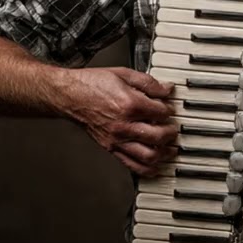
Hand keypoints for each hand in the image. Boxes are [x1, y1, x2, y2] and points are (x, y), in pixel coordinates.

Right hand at [57, 67, 177, 175]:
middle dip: (172, 133)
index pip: (162, 113)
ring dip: (165, 154)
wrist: (68, 95)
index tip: (169, 108)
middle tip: (173, 128)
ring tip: (171, 149)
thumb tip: (167, 89)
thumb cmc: (92, 84)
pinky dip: (148, 169)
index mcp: (130, 105)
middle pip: (159, 136)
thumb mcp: (124, 74)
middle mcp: (124, 125)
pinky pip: (132, 165)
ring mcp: (117, 139)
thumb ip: (149, 83)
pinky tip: (156, 165)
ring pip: (149, 156)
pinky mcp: (110, 148)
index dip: (170, 110)